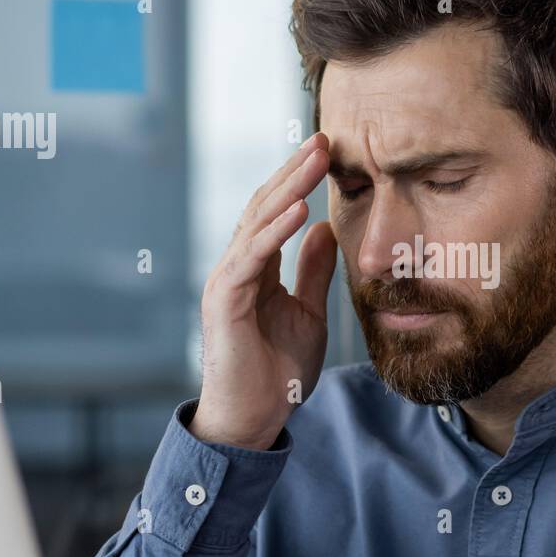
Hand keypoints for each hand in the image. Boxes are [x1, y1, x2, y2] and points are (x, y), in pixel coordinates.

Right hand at [189, 132, 336, 448]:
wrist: (254, 420)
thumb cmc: (278, 373)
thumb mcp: (309, 313)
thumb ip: (313, 271)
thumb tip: (324, 227)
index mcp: (257, 268)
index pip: (277, 211)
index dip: (300, 180)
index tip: (330, 151)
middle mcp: (237, 267)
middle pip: (265, 206)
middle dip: (294, 171)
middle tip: (324, 137)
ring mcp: (227, 281)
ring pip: (256, 222)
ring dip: (288, 187)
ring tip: (315, 158)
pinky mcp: (225, 301)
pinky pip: (252, 257)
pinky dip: (275, 232)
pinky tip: (300, 209)